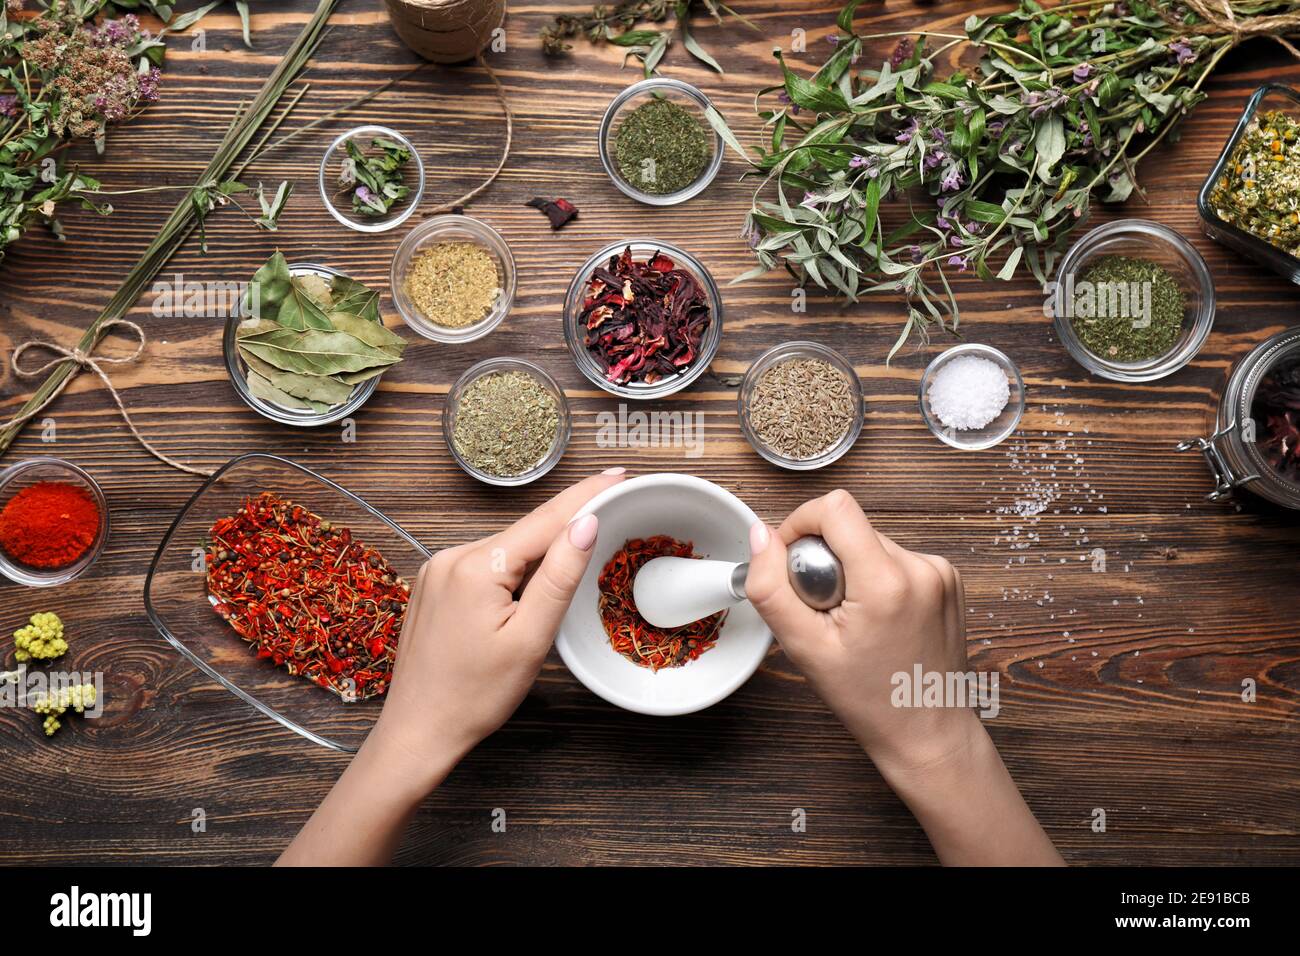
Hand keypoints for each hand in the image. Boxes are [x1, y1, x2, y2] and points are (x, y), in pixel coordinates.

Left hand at [370, 469, 623, 787]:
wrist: (418, 732)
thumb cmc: (473, 697)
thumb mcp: (530, 639)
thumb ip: (559, 577)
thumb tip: (585, 524)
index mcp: (476, 567)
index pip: (545, 520)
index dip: (586, 495)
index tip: (618, 474)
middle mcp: (451, 558)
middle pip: (525, 533)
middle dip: (566, 525)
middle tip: (610, 505)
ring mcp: (438, 570)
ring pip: (506, 549)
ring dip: (539, 551)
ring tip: (575, 553)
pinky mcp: (434, 586)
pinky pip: (485, 564)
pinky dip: (513, 568)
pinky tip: (528, 585)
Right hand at [745, 489, 971, 773]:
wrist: (928, 732)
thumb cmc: (870, 700)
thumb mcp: (804, 648)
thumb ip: (771, 587)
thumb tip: (760, 535)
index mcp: (887, 581)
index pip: (835, 507)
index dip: (802, 524)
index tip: (795, 564)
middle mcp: (922, 568)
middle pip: (851, 527)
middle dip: (826, 560)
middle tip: (827, 611)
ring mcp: (940, 571)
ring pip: (871, 542)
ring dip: (852, 570)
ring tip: (854, 621)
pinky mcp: (948, 578)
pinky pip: (894, 558)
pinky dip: (876, 579)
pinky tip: (878, 620)